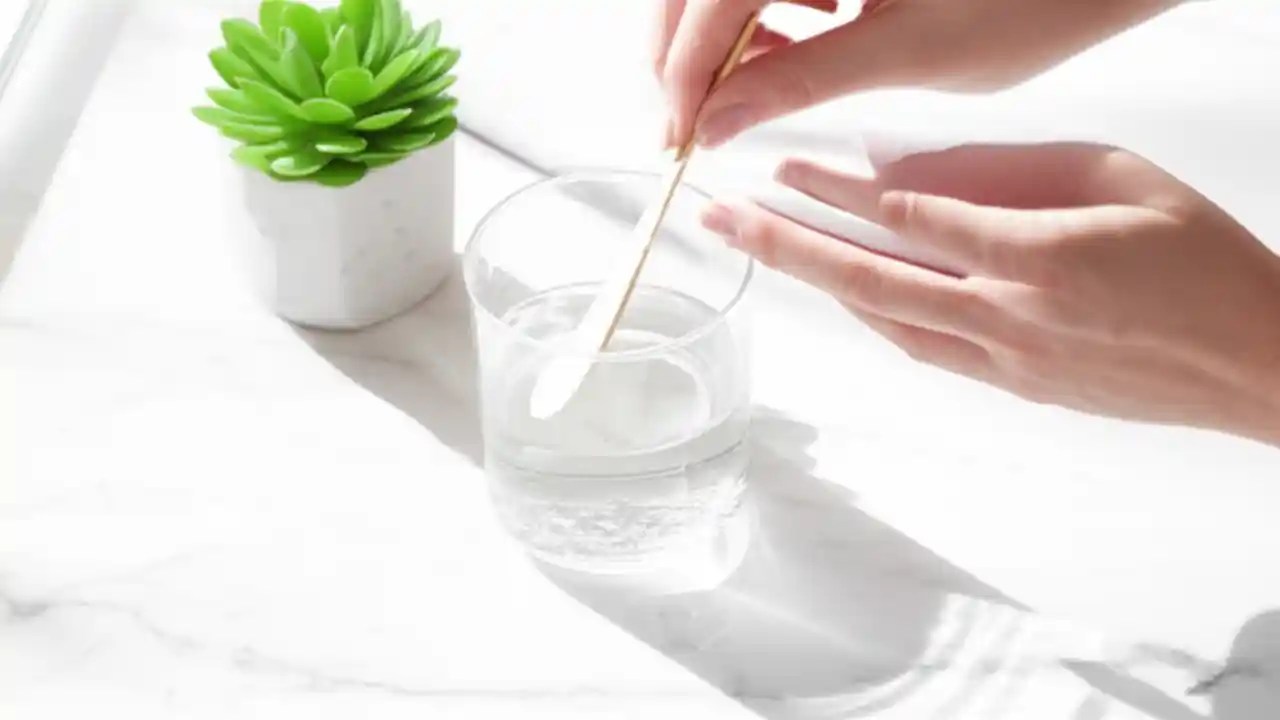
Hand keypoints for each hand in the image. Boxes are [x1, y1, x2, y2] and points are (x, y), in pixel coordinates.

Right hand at [654, 0, 1182, 148]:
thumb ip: (799, 82)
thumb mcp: (903, 52)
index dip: (687, 70)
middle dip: (689, 50)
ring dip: (724, 31)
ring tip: (757, 82)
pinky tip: (798, 39)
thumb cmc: (1028, 0)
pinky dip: (767, 10)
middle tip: (693, 118)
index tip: (681, 131)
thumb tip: (717, 119)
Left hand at [700, 143, 1279, 445]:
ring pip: (885, 321)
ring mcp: (1006, 361)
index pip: (905, 219)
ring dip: (819, 285)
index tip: (780, 172)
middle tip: (720, 221)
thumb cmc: (1201, 260)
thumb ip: (1009, 171)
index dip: (832, 194)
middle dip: (785, 246)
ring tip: (764, 251)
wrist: (1256, 361)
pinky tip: (845, 292)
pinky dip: (874, 317)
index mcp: (1034, 258)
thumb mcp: (1117, 177)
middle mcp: (1006, 317)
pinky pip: (923, 348)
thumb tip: (912, 170)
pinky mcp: (1015, 387)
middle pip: (869, 277)